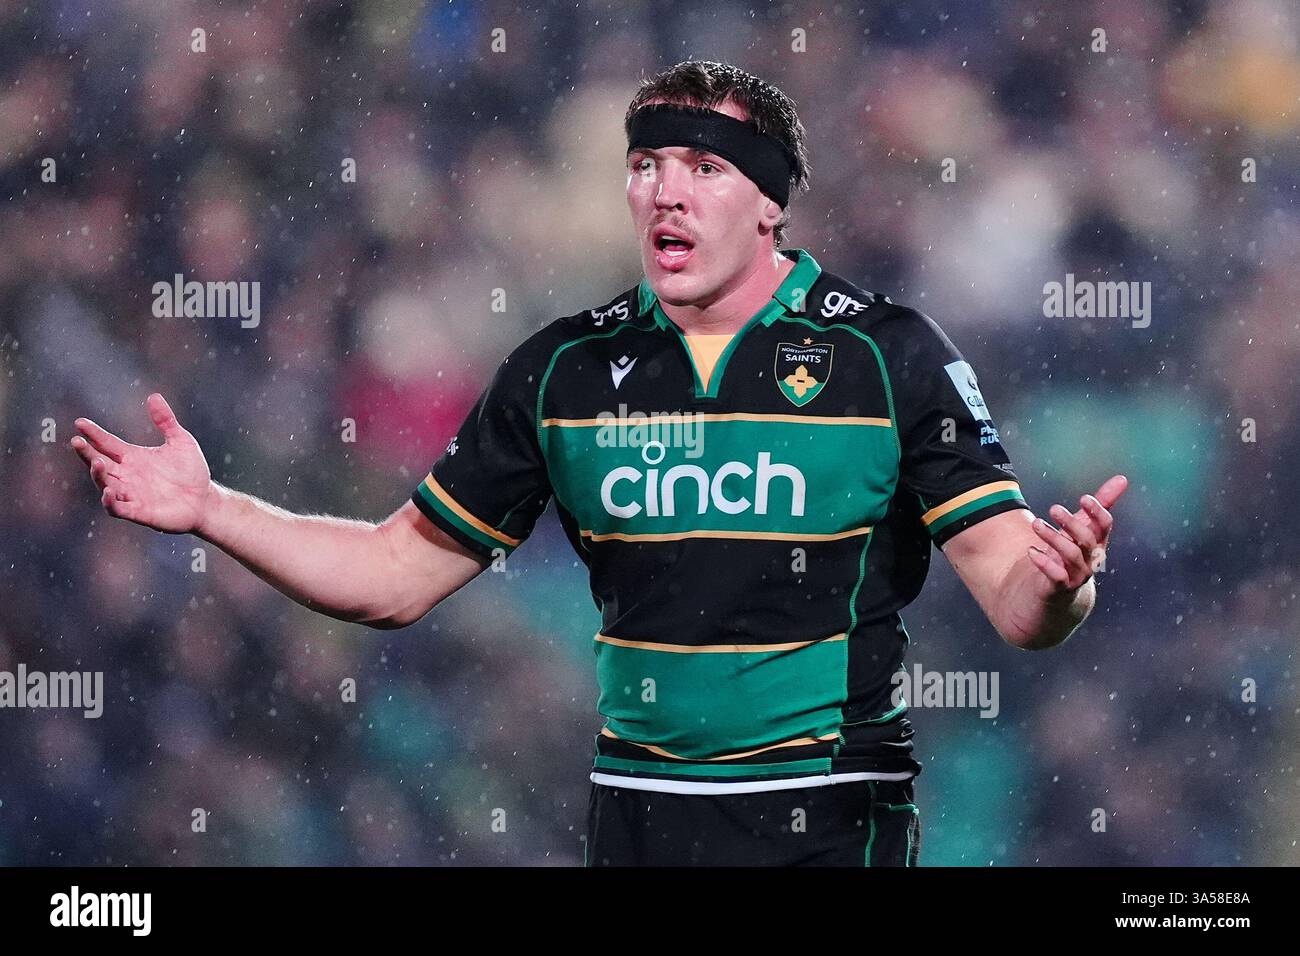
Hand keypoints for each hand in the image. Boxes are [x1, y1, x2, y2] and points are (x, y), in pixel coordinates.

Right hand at [70, 392, 213, 534]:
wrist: (205, 500)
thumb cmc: (191, 471)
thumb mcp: (180, 441)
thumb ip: (166, 421)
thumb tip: (154, 396)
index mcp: (132, 457)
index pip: (107, 443)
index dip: (93, 434)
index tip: (80, 423)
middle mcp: (127, 475)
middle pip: (99, 463)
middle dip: (86, 453)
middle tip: (77, 441)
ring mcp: (131, 494)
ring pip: (104, 484)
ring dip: (97, 475)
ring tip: (96, 462)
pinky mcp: (139, 511)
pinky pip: (117, 508)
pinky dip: (110, 501)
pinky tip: (108, 491)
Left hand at [1027, 474, 1126, 600]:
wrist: (1056, 593)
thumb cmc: (1070, 553)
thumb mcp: (1081, 527)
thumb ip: (1101, 503)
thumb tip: (1122, 478)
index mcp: (1098, 542)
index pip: (1105, 526)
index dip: (1097, 512)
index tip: (1083, 498)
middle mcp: (1091, 559)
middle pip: (1087, 540)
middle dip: (1071, 523)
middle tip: (1053, 508)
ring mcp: (1077, 575)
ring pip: (1071, 555)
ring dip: (1053, 538)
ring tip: (1035, 524)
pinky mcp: (1059, 588)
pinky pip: (1056, 577)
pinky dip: (1044, 564)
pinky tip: (1031, 552)